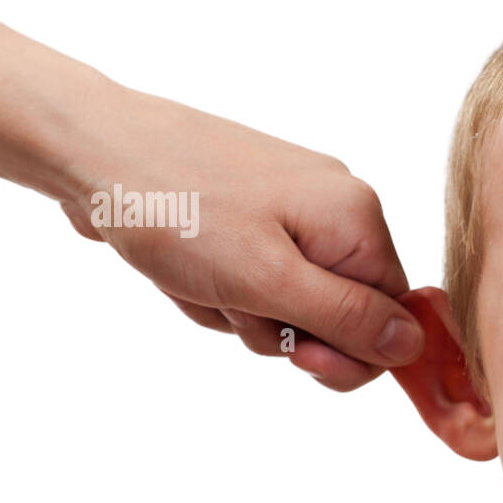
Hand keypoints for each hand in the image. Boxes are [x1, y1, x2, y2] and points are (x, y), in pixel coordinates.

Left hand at [56, 84, 423, 389]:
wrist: (88, 148)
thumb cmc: (176, 209)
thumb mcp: (268, 281)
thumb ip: (347, 319)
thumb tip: (413, 348)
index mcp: (356, 220)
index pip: (392, 319)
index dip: (346, 352)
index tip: (294, 354)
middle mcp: (336, 209)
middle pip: (338, 317)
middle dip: (281, 328)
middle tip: (233, 303)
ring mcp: (292, 210)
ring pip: (289, 306)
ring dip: (240, 311)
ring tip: (197, 278)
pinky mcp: (252, 215)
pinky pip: (256, 282)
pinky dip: (221, 290)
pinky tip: (186, 268)